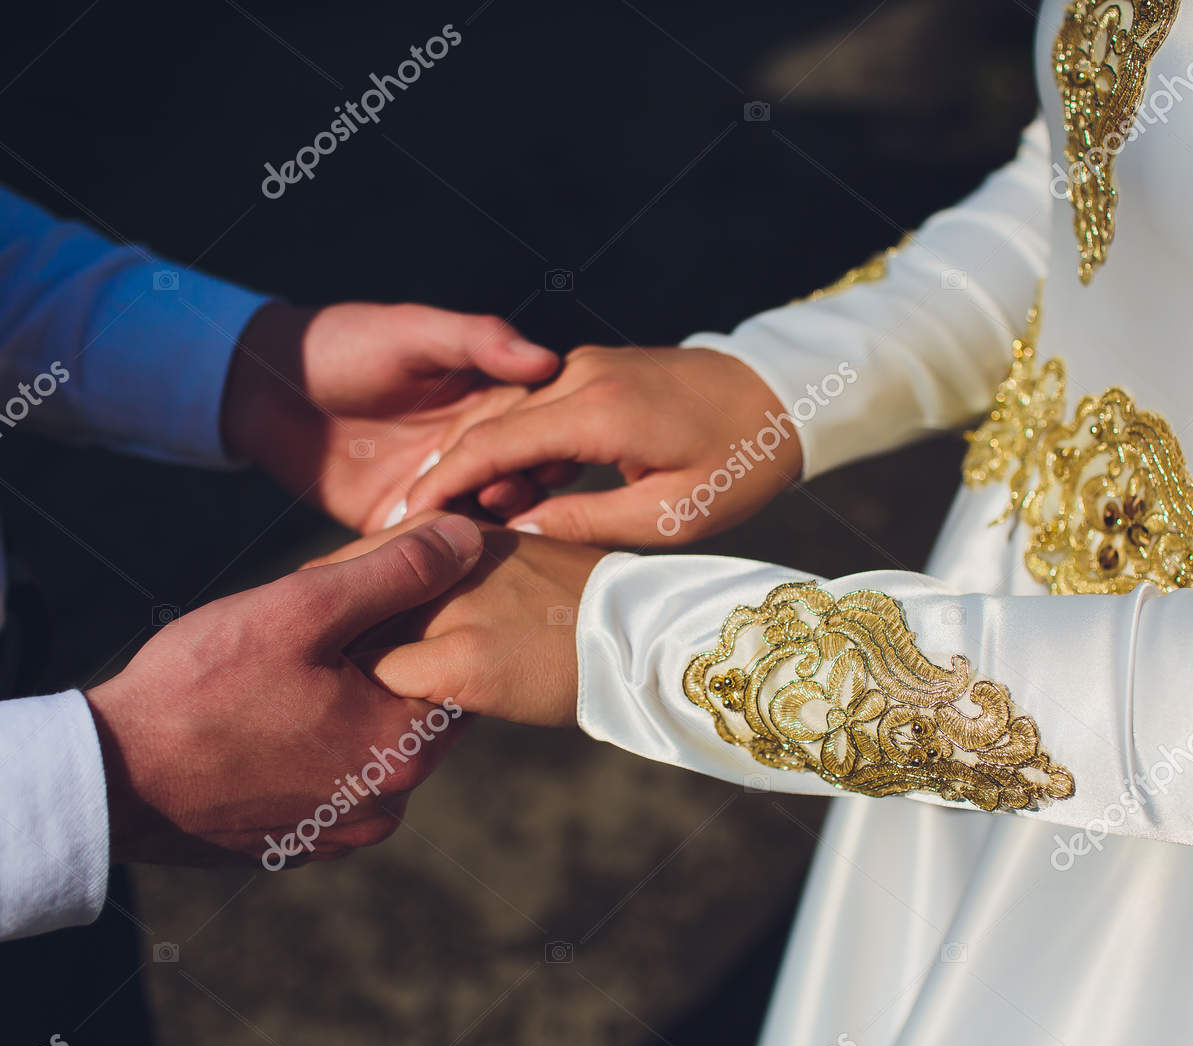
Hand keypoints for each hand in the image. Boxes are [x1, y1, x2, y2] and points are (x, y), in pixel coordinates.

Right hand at [86, 514, 483, 865]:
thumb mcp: (302, 608)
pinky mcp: (299, 847)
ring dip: (346, 710)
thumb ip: (395, 572)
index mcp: (403, 749)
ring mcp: (341, 834)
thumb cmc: (201, 686)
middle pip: (413, 713)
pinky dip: (312, 752)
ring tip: (284, 677)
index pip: (456, 673)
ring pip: (369, 749)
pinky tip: (265, 723)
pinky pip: (330, 785)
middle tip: (316, 635)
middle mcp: (386, 805)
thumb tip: (467, 539)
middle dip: (381, 667)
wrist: (107, 778)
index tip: (372, 604)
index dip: (421, 626)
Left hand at [220, 302, 560, 531]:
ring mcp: (441, 490)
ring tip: (476, 523)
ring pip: (488, 521)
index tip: (549, 456)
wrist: (267, 386)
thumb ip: (478, 340)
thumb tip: (548, 360)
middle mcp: (474, 451)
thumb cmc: (344, 342)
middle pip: (523, 482)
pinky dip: (447, 556)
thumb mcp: (414, 331)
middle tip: (500, 492)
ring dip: (492, 527)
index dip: (550, 445)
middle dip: (523, 491)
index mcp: (489, 402)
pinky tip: (446, 554)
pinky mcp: (402, 524)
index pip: (540, 429)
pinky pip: (435, 548)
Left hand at [303, 513, 608, 727]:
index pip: (355, 561)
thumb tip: (397, 598)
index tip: (306, 636)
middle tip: (299, 678)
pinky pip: (389, 686)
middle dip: (318, 639)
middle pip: (342, 597)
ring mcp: (453, 609)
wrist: (648, 638)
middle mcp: (445, 559)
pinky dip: (372, 708)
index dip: (324, 602)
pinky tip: (370, 729)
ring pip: (358, 642)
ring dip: (337, 676)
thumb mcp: (514, 563)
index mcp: (453, 531)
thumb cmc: (584, 608)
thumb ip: (454, 572)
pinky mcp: (465, 662)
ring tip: (322, 709)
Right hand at [402, 345, 801, 545]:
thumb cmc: (740, 464)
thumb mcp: (669, 514)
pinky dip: (513, 448)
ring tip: (459, 522)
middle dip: (450, 478)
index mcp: (599, 410)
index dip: (445, 485)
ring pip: (509, 415)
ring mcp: (587, 366)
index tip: (409, 523)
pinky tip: (506, 491)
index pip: (493, 443)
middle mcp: (582, 376)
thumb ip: (587, 521)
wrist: (783, 396)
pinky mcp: (597, 370)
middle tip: (419, 532)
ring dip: (481, 465)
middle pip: (489, 425)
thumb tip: (519, 531)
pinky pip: (536, 409)